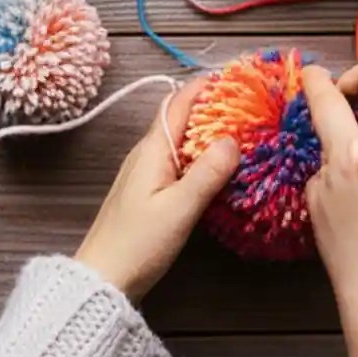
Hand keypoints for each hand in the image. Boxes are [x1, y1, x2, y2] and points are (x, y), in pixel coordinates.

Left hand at [75, 79, 239, 301]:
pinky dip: (205, 155)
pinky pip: (182, 161)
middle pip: (181, 118)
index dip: (206, 86)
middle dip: (214, 106)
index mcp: (152, 151)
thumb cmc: (139, 243)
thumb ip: (208, 172)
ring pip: (183, 140)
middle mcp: (148, 155)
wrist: (104, 280)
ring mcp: (148, 173)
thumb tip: (233, 138)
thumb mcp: (180, 208)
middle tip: (253, 104)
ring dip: (211, 131)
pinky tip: (224, 166)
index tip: (239, 76)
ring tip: (247, 130)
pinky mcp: (152, 192)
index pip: (178, 103)